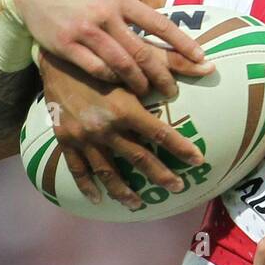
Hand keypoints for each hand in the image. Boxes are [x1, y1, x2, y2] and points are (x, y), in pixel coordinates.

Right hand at [14, 0, 213, 96]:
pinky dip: (111, 79)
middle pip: (141, 51)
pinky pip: (95, 69)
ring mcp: (84, 32)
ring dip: (138, 81)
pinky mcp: (66, 46)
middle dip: (162, 74)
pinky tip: (121, 86)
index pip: (158, 24)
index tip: (201, 60)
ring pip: (119, 64)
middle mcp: (104, 14)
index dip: (182, 43)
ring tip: (148, 92)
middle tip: (173, 91)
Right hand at [39, 50, 205, 208]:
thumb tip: (208, 68)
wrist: (56, 59)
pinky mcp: (65, 140)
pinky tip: (98, 199)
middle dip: (161, 176)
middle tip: (178, 188)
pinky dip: (88, 187)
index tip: (198, 160)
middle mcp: (105, 128)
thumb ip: (166, 70)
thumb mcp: (131, 66)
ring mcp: (84, 137)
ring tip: (138, 205)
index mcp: (125, 109)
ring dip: (125, 192)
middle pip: (139, 159)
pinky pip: (78, 170)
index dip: (182, 148)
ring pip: (108, 173)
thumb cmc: (100, 60)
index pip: (161, 135)